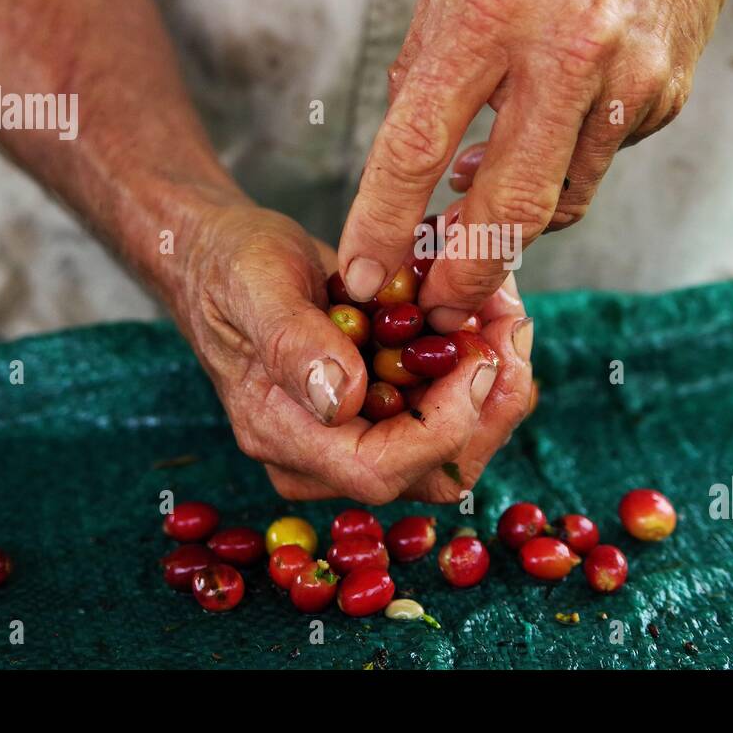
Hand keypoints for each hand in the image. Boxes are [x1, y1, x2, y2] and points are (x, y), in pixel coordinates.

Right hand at [170, 201, 534, 502]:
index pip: (379, 470)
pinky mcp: (386, 414)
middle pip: (433, 472)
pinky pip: (452, 413)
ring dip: (496, 383)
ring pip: (456, 448)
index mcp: (283, 435)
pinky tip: (485, 313)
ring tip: (502, 311)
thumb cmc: (230, 267)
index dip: (444, 424)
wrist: (222, 260)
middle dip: (489, 407)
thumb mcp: (256, 285)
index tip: (478, 355)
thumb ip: (293, 343)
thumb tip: (344, 398)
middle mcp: (323, 456)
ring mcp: (358, 438)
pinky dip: (482, 366)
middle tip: (510, 326)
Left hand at [338, 0, 732, 327]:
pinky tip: (546, 139)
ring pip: (559, 202)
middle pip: (508, 206)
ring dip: (512, 231)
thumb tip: (416, 158)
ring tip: (477, 228)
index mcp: (487, 10)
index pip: (417, 143)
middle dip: (466, 275)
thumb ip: (427, 64)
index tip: (367, 271)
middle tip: (438, 305)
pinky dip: (560, 172)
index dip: (384, 222)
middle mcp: (562, 53)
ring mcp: (623, 82)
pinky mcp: (661, 99)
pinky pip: (597, 164)